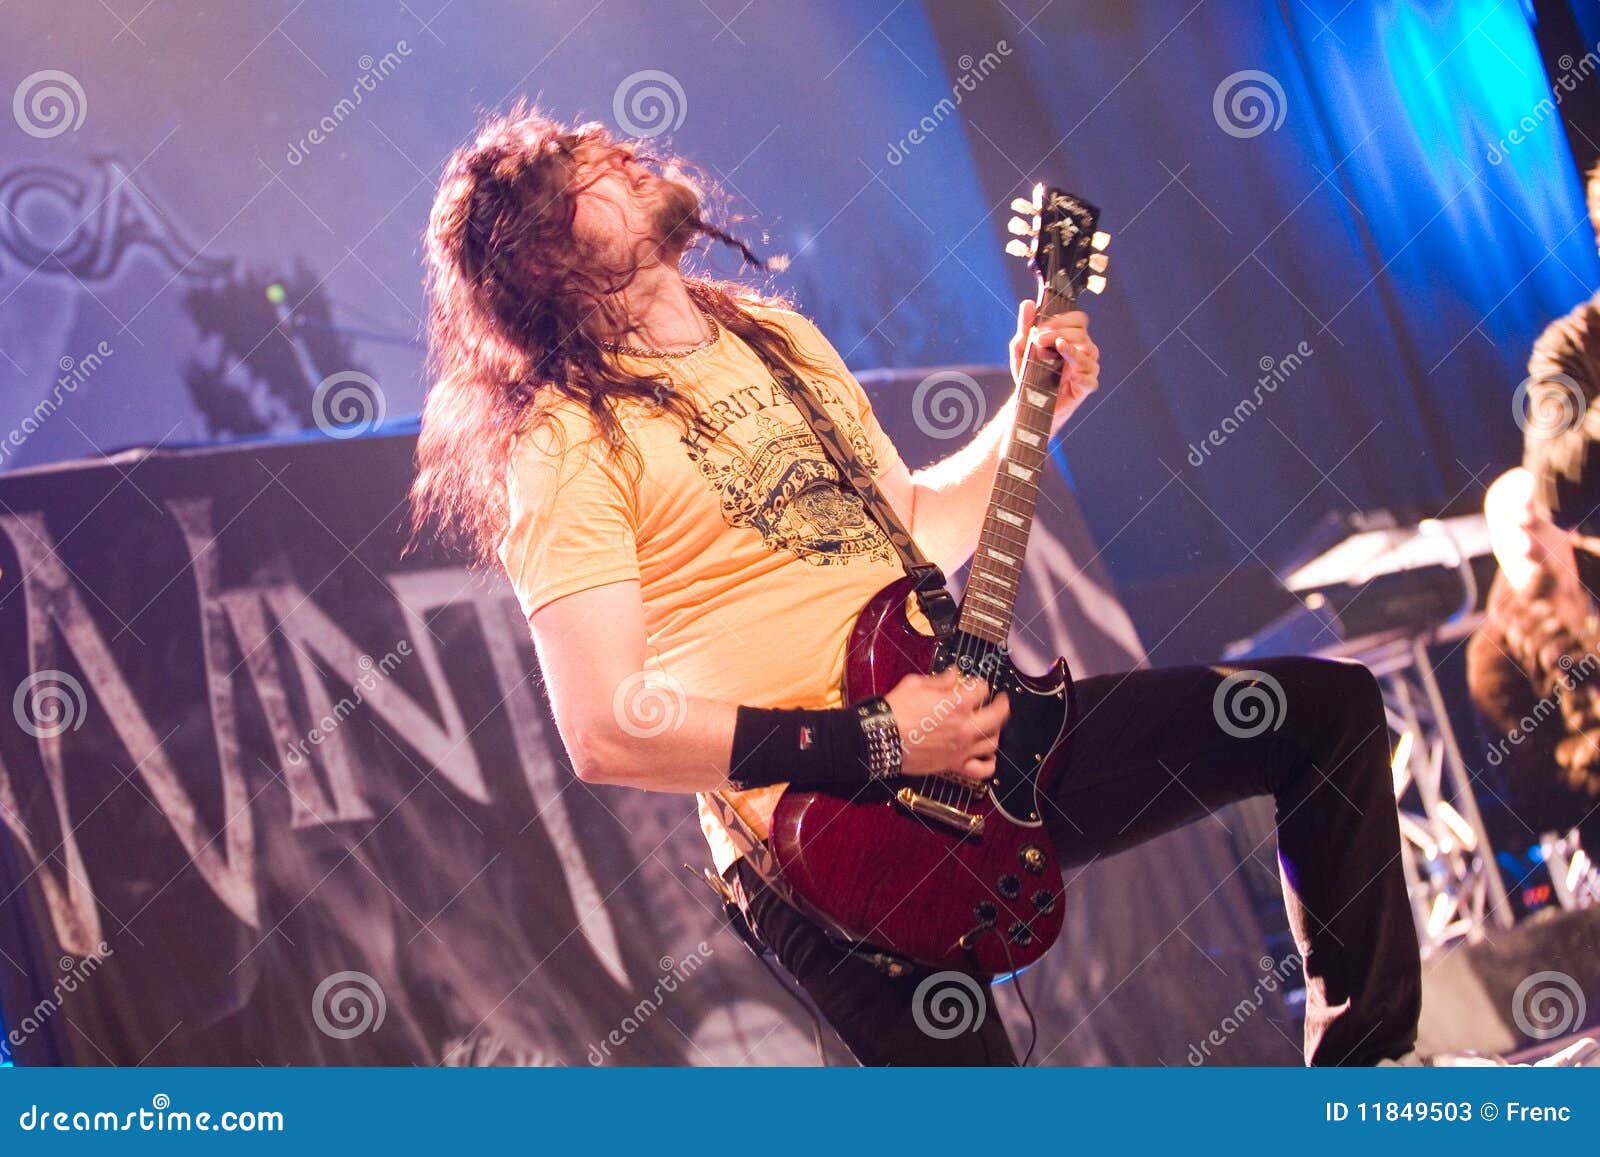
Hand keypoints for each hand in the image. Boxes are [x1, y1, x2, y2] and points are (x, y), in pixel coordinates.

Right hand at [881, 668, 1009, 783]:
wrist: (881, 738)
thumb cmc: (895, 712)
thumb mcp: (915, 684)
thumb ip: (939, 679)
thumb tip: (953, 674)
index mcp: (957, 704)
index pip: (982, 689)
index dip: (978, 684)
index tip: (974, 684)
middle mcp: (965, 727)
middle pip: (998, 714)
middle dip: (1002, 704)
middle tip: (1001, 700)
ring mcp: (962, 748)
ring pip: (993, 741)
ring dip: (996, 731)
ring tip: (992, 726)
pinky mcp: (954, 765)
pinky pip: (981, 770)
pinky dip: (989, 764)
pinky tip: (989, 757)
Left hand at [1009, 299, 1098, 433]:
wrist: (1028, 404)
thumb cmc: (1029, 374)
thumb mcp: (1022, 349)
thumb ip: (1025, 327)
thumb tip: (1027, 303)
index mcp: (1072, 338)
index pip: (1078, 320)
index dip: (1062, 320)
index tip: (1040, 327)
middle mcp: (1083, 351)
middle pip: (1082, 334)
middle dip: (1059, 332)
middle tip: (1038, 339)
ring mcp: (1086, 369)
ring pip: (1089, 352)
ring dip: (1070, 348)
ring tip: (1056, 347)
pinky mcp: (1085, 387)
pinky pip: (1090, 378)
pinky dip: (1081, 373)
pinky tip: (1070, 371)